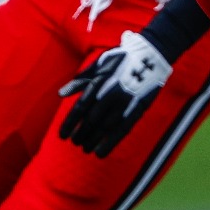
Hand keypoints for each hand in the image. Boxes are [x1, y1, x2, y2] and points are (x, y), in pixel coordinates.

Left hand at [59, 31, 171, 156]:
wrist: (149, 56)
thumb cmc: (120, 59)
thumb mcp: (99, 65)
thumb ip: (80, 81)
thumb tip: (60, 94)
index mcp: (98, 84)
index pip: (79, 109)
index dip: (69, 124)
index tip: (62, 135)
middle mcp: (109, 95)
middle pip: (90, 122)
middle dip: (80, 134)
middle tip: (75, 142)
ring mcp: (124, 104)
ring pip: (104, 129)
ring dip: (92, 141)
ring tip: (85, 149)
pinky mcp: (137, 110)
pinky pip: (121, 131)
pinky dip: (109, 144)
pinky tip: (100, 153)